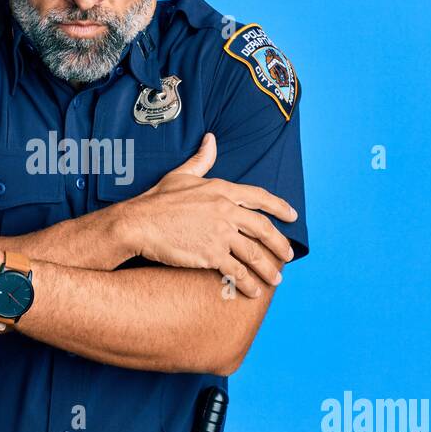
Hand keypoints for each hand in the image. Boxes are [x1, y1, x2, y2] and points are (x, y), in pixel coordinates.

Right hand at [117, 133, 297, 297]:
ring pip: (254, 254)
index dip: (279, 207)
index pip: (259, 198)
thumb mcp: (181, 175)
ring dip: (268, 269)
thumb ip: (201, 160)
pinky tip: (253, 291)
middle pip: (263, 228)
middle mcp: (225, 210)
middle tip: (288, 256)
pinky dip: (248, 283)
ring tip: (275, 280)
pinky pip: (237, 272)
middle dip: (280, 244)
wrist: (138, 224)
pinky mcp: (211, 254)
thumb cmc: (156, 200)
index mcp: (221, 189)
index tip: (292, 216)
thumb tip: (211, 140)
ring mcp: (220, 233)